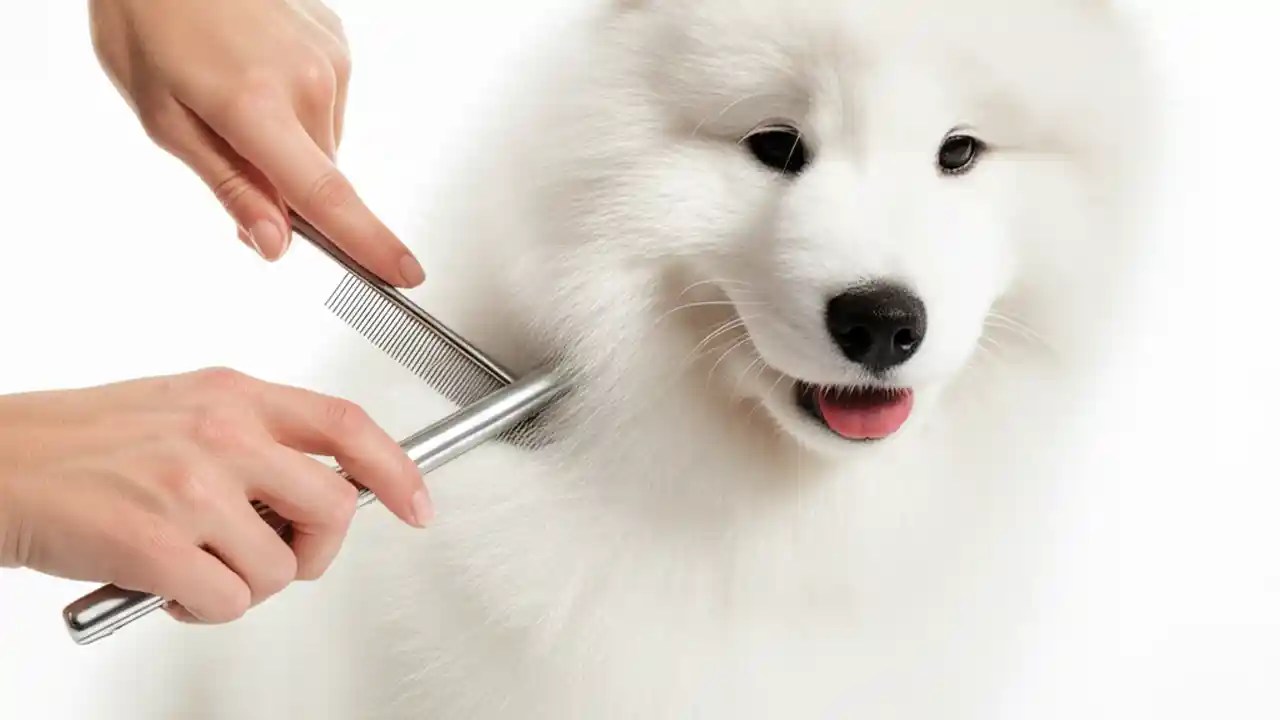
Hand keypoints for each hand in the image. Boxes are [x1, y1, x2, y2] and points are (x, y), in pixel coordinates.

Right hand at [0, 368, 430, 622]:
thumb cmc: (84, 444)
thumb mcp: (185, 410)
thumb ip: (256, 440)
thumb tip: (317, 490)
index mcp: (234, 395)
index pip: (347, 423)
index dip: (397, 468)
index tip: (418, 504)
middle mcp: (223, 433)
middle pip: (334, 507)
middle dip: (314, 551)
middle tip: (278, 556)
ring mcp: (193, 488)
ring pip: (280, 568)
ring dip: (245, 585)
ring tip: (195, 567)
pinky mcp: (157, 543)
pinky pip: (230, 602)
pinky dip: (203, 610)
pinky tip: (167, 586)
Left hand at [88, 0, 424, 287]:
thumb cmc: (148, 21)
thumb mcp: (165, 120)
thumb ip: (231, 187)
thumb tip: (274, 243)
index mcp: (257, 106)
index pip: (326, 195)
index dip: (369, 242)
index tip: (404, 272)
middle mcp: (307, 81)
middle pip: (319, 174)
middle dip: (285, 186)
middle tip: (228, 149)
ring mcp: (329, 57)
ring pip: (324, 138)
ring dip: (289, 139)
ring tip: (237, 92)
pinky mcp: (337, 40)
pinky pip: (328, 100)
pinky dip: (298, 102)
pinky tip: (259, 69)